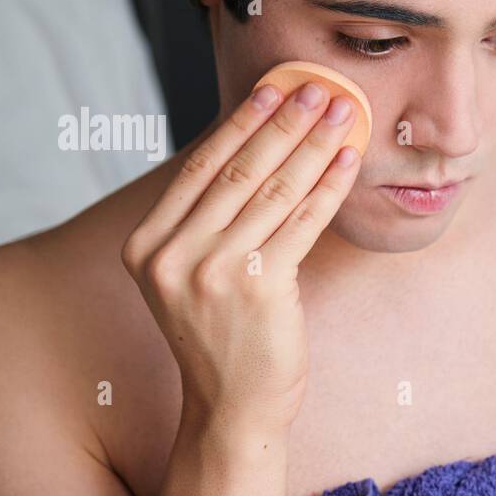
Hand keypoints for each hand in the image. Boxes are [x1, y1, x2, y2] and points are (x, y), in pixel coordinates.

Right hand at [122, 80, 361, 431]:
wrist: (232, 408)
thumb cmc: (223, 338)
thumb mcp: (191, 276)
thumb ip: (206, 222)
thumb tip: (254, 147)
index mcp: (146, 246)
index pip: (199, 168)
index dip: (240, 123)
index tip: (272, 89)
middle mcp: (171, 255)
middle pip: (237, 171)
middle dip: (284, 123)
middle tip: (317, 88)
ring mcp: (212, 271)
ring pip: (273, 190)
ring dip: (313, 145)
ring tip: (342, 113)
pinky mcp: (258, 285)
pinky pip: (302, 221)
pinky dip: (329, 186)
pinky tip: (348, 160)